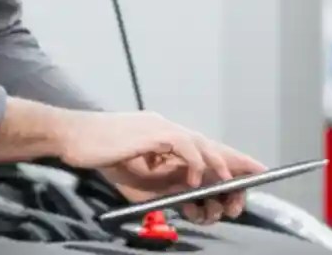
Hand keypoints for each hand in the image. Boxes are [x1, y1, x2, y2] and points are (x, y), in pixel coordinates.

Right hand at [56, 111, 264, 224]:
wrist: (73, 139)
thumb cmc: (103, 158)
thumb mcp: (142, 182)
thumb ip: (168, 188)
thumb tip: (197, 203)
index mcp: (169, 140)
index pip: (209, 149)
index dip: (236, 161)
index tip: (258, 174)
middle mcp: (170, 129)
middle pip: (214, 148)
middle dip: (233, 174)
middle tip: (238, 199)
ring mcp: (162, 128)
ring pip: (204, 146)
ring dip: (219, 172)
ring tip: (225, 193)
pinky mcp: (152, 131)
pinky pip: (184, 146)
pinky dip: (194, 164)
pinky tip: (193, 183)